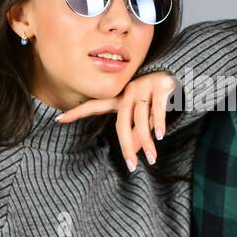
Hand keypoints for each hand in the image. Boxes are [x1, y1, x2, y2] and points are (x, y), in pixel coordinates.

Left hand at [54, 72, 176, 171]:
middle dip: (125, 146)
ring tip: (152, 158)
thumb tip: (132, 153)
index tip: (58, 119)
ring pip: (141, 120)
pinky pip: (157, 109)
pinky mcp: (160, 87)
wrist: (178, 71)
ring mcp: (144, 88)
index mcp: (120, 97)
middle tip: (131, 165)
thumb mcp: (143, 114)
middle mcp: (128, 92)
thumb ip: (136, 132)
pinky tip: (160, 136)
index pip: (94, 106)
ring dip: (147, 141)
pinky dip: (159, 124)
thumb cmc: (156, 96)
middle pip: (121, 122)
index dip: (77, 113)